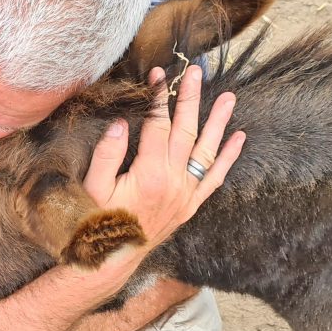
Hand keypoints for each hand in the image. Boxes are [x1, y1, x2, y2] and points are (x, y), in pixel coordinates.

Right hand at [81, 62, 241, 250]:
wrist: (112, 259)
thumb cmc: (97, 222)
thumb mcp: (93, 188)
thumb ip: (107, 155)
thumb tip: (122, 124)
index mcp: (150, 173)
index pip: (158, 125)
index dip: (159, 97)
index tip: (159, 75)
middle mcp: (174, 181)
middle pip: (186, 130)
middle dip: (190, 98)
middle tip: (196, 71)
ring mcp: (186, 193)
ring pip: (207, 150)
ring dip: (218, 122)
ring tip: (229, 97)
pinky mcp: (192, 204)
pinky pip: (215, 178)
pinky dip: (229, 158)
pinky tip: (239, 138)